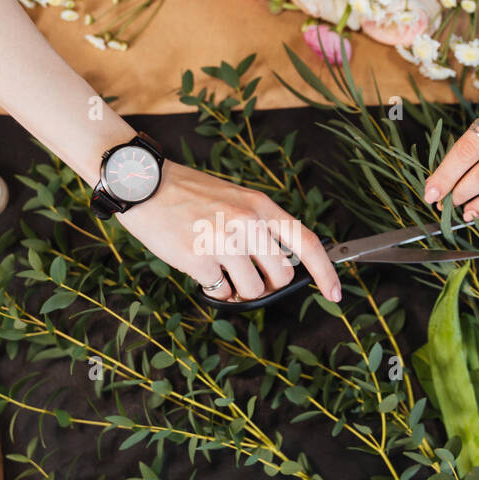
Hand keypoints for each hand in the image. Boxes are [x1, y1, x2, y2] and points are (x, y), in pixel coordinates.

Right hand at [117, 161, 340, 303]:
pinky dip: (214, 290)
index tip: (335, 293)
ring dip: (239, 291)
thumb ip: (259, 225)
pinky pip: (220, 292)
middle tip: (247, 276)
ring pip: (252, 291)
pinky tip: (200, 272)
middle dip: (268, 284)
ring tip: (221, 274)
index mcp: (260, 206)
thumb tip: (278, 264)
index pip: (305, 242)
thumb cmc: (187, 194)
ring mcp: (224, 242)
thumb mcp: (234, 199)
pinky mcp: (199, 260)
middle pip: (281, 276)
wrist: (143, 185)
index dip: (325, 272)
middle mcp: (247, 223)